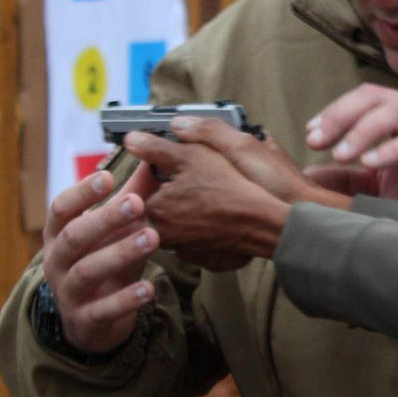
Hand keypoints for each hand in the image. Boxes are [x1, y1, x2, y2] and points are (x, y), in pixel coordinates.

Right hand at [39, 169, 157, 353]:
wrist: (89, 322)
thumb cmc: (101, 261)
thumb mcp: (113, 232)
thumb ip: (131, 198)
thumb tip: (153, 160)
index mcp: (58, 234)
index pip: (61, 209)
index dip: (82, 192)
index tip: (108, 176)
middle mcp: (56, 261)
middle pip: (74, 236)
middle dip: (105, 219)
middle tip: (138, 203)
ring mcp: (68, 292)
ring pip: (88, 271)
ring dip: (120, 253)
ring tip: (152, 237)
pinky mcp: (85, 321)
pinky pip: (103, 310)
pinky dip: (126, 299)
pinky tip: (150, 288)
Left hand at [125, 121, 341, 265]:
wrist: (265, 224)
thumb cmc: (230, 190)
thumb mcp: (191, 156)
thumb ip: (156, 147)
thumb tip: (132, 139)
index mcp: (152, 212)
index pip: (136, 191)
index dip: (150, 174)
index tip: (164, 165)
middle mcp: (162, 237)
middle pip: (154, 208)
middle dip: (166, 192)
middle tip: (188, 176)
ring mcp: (183, 249)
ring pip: (173, 223)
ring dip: (182, 209)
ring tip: (204, 192)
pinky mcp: (203, 257)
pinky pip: (192, 238)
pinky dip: (199, 225)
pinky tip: (214, 212)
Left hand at [304, 83, 397, 213]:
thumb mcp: (375, 186)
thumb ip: (345, 178)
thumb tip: (305, 176)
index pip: (365, 98)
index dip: (335, 111)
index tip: (310, 134)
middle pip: (375, 96)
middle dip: (340, 115)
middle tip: (316, 141)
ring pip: (396, 112)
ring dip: (361, 131)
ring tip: (340, 154)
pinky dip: (391, 150)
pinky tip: (369, 164)